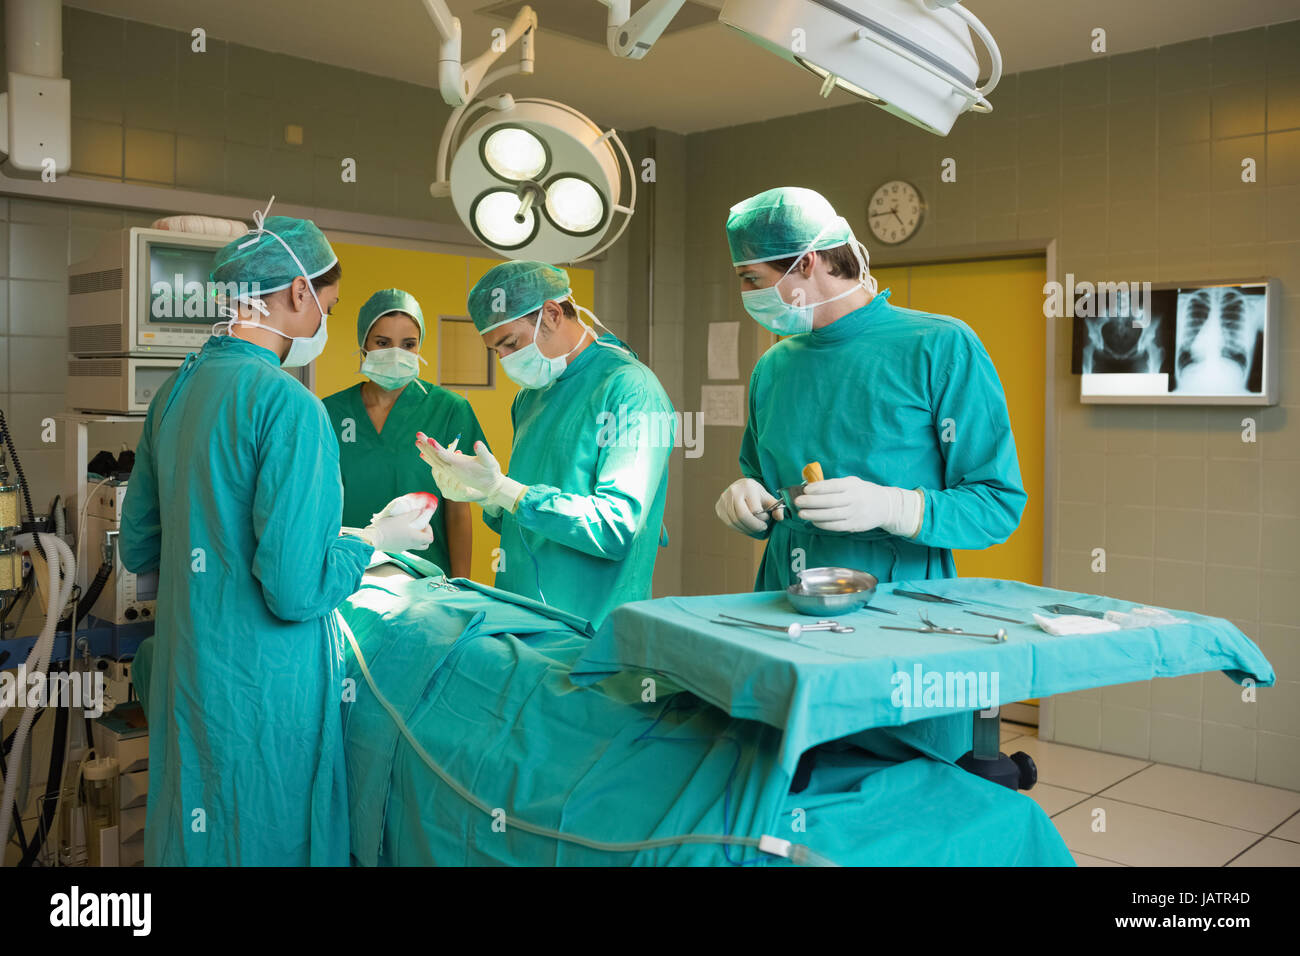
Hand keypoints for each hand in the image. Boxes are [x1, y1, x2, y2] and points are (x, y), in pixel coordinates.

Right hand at [361, 496, 436, 551]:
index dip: (429, 530)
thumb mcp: (402, 517)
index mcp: (414, 538)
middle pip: (424, 544)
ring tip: (407, 527)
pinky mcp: (395, 549)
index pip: (430, 539)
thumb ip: (413, 514)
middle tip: (418, 527)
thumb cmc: (388, 527)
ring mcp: (402, 548)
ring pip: (414, 545)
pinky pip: (403, 545)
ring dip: (413, 537)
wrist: (373, 538)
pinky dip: (404, 539)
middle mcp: (410, 545)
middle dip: (423, 536)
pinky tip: (397, 531)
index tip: (423, 523)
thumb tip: (420, 511)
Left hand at [415, 434, 525, 511]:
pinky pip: (436, 466)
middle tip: (418, 434)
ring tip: (417, 442)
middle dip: (426, 446)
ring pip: (434, 461)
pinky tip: (422, 455)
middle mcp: (452, 470)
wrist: (490, 486)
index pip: (445, 456)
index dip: (437, 448)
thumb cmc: (491, 472)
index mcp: (459, 466)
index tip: (429, 439)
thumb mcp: (490, 462)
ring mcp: (450, 472)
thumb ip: (484, 453)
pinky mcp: (450, 473)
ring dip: (426, 451)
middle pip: (436, 457)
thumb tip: (477, 444)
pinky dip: (429, 460)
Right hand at [715, 477, 783, 535]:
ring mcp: (724, 499)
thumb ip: (776, 507)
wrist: (741, 487)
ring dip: (747, 529)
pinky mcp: (719, 507)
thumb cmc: (756, 494)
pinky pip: (729, 523)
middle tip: (762, 528)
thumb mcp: (768, 497)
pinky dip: (739, 528)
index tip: (767, 517)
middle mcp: (734, 491)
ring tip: (755, 527)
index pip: (755, 510)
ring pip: (735, 522)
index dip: (762, 518)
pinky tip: (746, 526)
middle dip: (754, 526)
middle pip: (743, 516)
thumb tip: (780, 518)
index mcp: (748, 486)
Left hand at [794, 477, 920, 535]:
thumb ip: (834, 484)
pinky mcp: (855, 525)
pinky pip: (836, 526)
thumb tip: (811, 488)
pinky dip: (822, 524)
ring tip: (801, 513)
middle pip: (830, 502)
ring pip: (831, 516)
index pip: (833, 486)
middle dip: (811, 502)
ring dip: (813, 515)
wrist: (885, 506)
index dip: (818, 488)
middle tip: (798, 502)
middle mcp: (855, 499)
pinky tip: (813, 521)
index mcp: (853, 485)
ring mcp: (855, 513)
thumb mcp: (852, 482)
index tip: (805, 490)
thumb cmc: (863, 492)